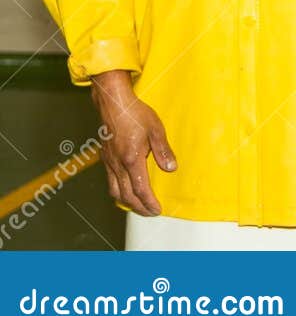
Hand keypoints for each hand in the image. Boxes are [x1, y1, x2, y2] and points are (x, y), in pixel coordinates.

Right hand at [90, 70, 176, 216]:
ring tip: (138, 205)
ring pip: (114, 190)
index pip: (140, 189)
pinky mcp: (105, 157)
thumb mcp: (156, 129)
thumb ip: (163, 151)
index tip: (156, 210)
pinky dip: (118, 190)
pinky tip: (125, 189)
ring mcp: (109, 162)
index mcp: (131, 159)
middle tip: (150, 212)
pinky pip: (110, 181)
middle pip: (126, 195)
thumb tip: (171, 168)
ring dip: (127, 201)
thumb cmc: (136, 114)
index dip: (148, 202)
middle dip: (138, 207)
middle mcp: (117, 164)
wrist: (113, 103)